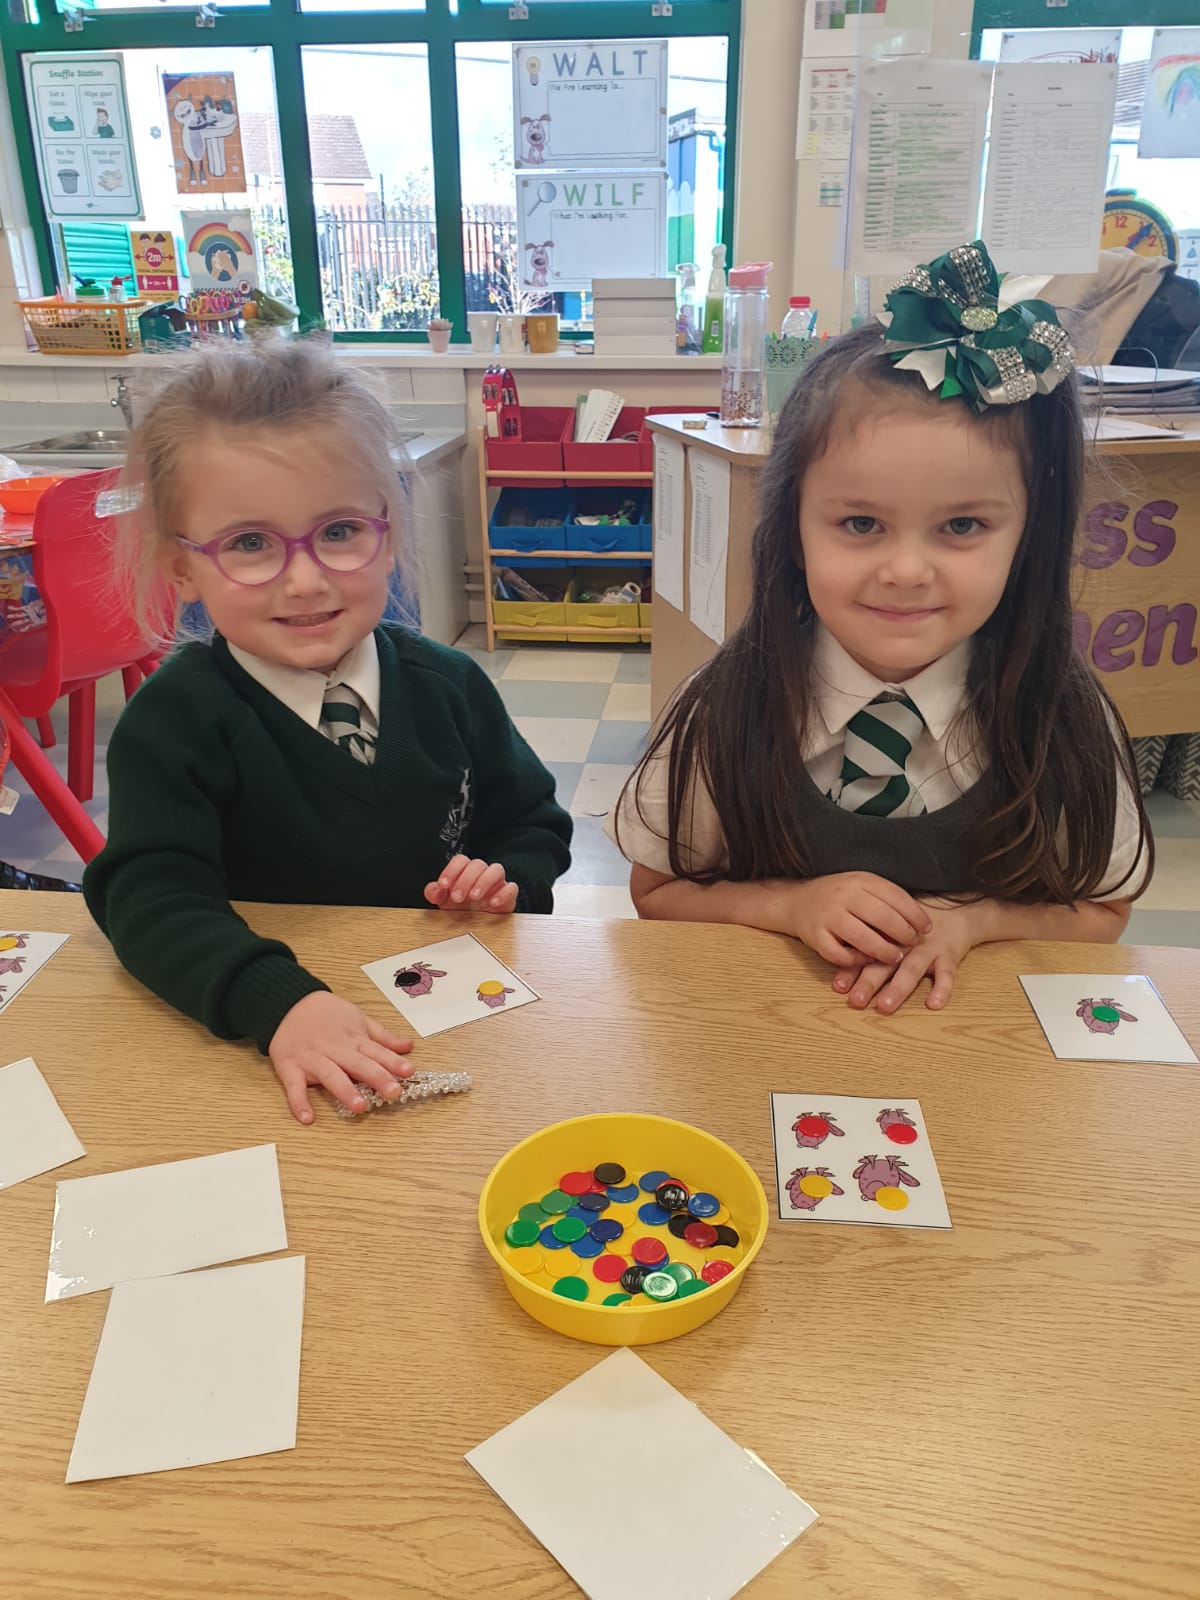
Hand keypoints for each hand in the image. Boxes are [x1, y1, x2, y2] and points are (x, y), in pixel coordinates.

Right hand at [269, 992, 413, 1123]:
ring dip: (345, 1091)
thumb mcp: (358, 1018)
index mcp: (353, 1039)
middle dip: (377, 1078)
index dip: (393, 1062)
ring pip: (331, 1076)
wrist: (288, 1003)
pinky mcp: (290, 1068)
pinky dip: (298, 1102)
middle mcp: (335, 1050)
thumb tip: (407, 1046)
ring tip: (359, 1107)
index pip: (377, 1052)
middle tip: (394, 1092)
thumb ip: (382, 1036)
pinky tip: (307, 1117)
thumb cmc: (326, 1013)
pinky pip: (294, 1087)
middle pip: (359, 1065)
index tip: (409, 1071)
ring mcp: (312, 1060)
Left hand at [425, 854, 518, 912]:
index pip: (460, 860)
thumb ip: (435, 893)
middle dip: (465, 880)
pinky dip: (503, 894)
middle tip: (457, 897)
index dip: (451, 870)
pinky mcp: (509, 895)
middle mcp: (482, 874)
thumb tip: (434, 890)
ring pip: (496, 869)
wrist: (481, 924)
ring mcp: (497, 883)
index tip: (443, 885)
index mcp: (465, 872)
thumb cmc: (463, 909)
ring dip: (484, 882)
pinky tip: (492, 904)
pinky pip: (511, 887)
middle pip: (477, 864)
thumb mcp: (445, 902)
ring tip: (474, 897)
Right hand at [788, 873, 931, 966]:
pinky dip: (857, 961)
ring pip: (863, 938)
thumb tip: (920, 924)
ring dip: (885, 951)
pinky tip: (867, 960)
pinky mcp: (815, 937)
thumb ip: (886, 900)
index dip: (915, 915)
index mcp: (860, 880)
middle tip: (913, 943)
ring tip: (896, 957)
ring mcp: (828, 916)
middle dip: (903, 934)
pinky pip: (840, 955)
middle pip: (882, 917)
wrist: (796, 900)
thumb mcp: (862, 886)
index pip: (895, 896)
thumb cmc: (838, 896)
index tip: (926, 928)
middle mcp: (843, 895)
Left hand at [832, 900, 979, 1012]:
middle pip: (884, 964)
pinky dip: (942, 989)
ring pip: (912, 969)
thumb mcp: (890, 934)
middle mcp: (904, 944)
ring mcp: (927, 949)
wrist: (954, 914)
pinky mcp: (949, 955)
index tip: (838, 988)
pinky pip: (947, 974)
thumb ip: (868, 950)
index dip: (851, 971)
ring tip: (886, 1005)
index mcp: (887, 938)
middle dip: (869, 982)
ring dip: (898, 988)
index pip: (865, 955)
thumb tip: (837, 978)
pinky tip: (933, 1004)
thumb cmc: (913, 930)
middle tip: (856, 1000)